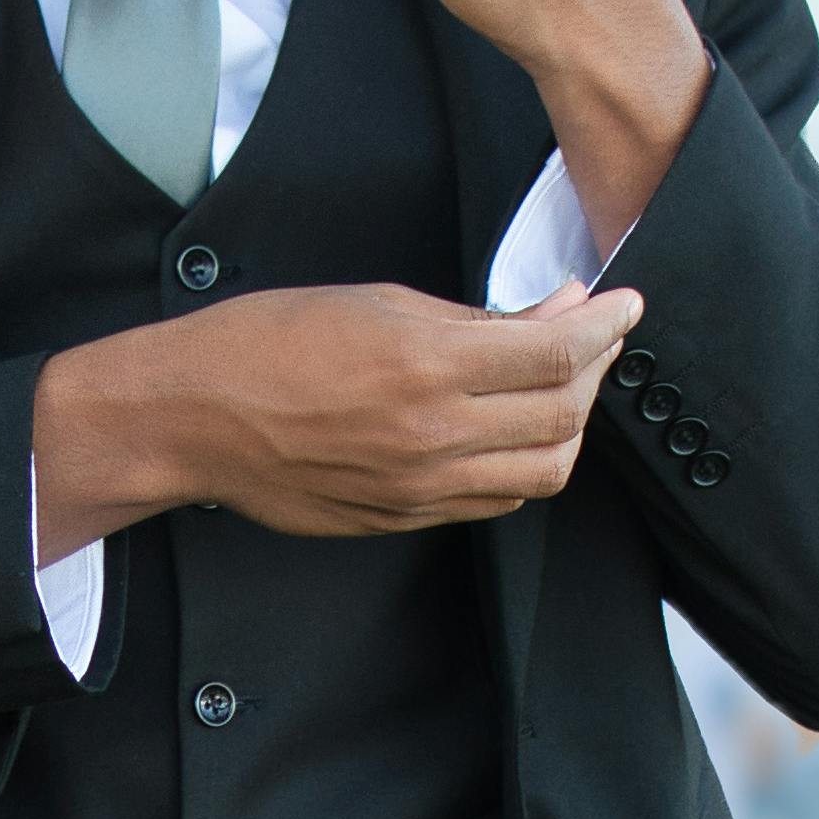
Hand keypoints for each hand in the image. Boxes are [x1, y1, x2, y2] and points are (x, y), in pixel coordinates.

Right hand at [33, 276, 638, 557]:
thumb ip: (474, 316)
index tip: (625, 305)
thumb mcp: (377, 301)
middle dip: (595, 371)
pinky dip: (522, 464)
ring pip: (542, 473)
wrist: (192, 418)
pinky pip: (494, 502)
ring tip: (558, 386)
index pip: (558, 352)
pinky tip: (512, 429)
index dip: (608, 326)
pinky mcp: (402, 517)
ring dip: (568, 427)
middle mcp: (432, 435)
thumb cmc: (269, 342)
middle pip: (565, 418)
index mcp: (426, 364)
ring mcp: (419, 487)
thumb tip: (555, 310)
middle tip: (593, 338)